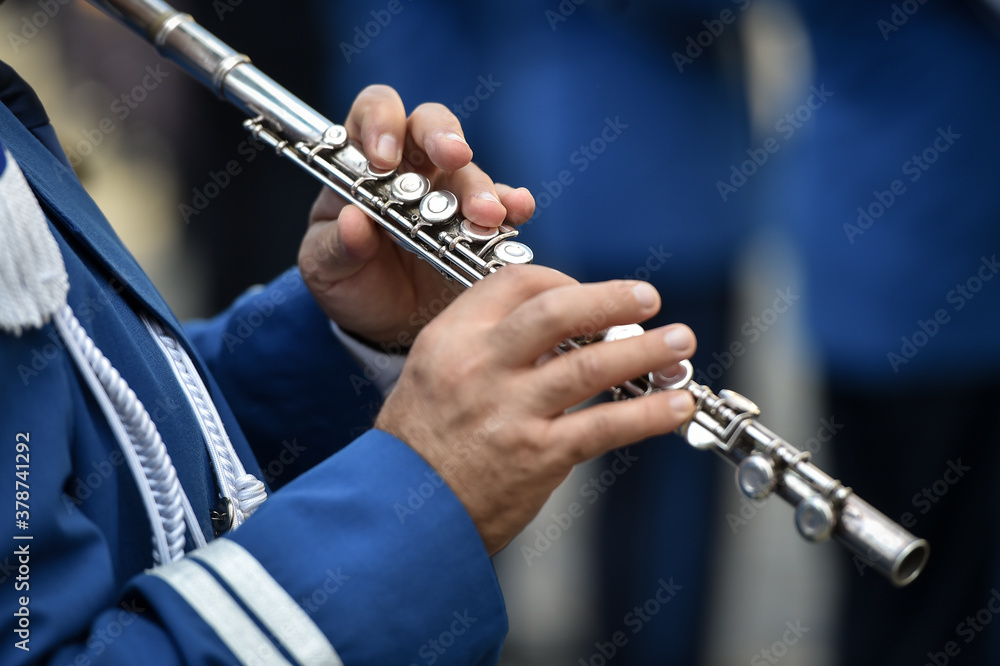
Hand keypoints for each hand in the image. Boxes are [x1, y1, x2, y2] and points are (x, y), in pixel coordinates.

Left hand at [298, 85, 533, 346]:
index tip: (384, 157)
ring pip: (469, 170)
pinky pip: (504, 203)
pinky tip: (518, 212)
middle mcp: (411, 167)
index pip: (372, 112)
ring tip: (485, 216)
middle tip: (455, 156)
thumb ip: (335, 247)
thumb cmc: (350, 282)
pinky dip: (513, 204)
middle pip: (429, 124)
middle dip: (443, 135)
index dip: (381, 121)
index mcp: (364, 163)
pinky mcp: (479, 223)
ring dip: (479, 189)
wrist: (385, 326)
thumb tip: (353, 221)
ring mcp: (449, 192)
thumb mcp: (325, 269)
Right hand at [375, 265, 697, 553]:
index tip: (591, 296)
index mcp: (452, 338)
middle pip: (558, 311)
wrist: (402, 514)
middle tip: (646, 299)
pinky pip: (604, 426)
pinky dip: (648, 414)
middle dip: (612, 300)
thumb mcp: (432, 371)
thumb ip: (486, 342)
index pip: (516, 284)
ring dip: (646, 350)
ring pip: (592, 365)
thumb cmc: (419, 445)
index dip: (563, 281)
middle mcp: (481, 366)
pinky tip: (675, 405)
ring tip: (679, 343)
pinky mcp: (536, 455)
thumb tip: (558, 327)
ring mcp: (510, 411)